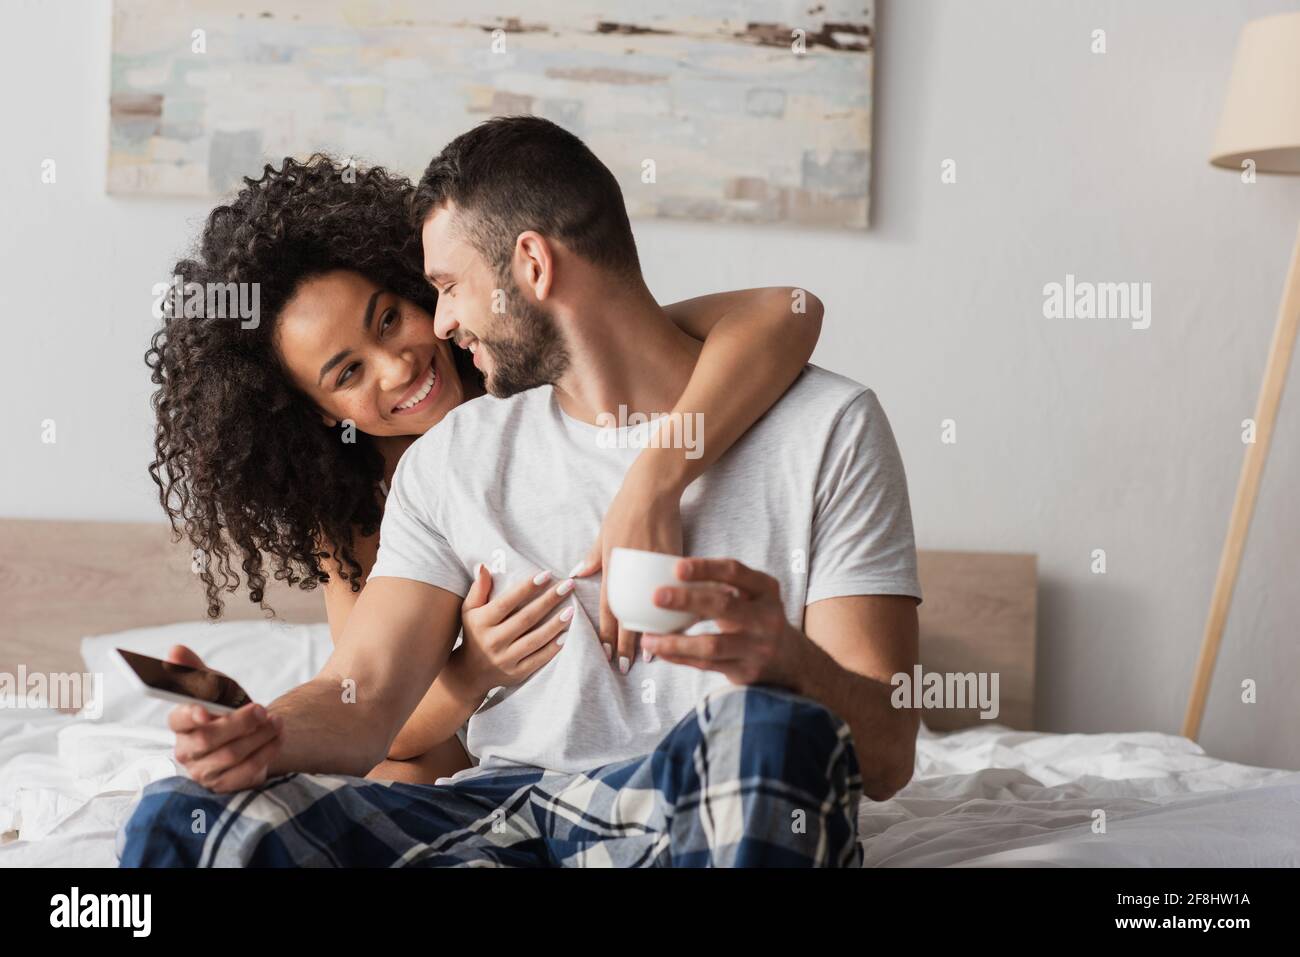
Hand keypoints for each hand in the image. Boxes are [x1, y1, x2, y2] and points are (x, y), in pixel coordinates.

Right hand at [164, 644, 281, 792]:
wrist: (250, 734)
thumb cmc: (226, 708)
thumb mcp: (214, 686)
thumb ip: (195, 670)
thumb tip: (175, 650)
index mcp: (180, 724)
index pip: (178, 719)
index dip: (190, 714)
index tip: (206, 709)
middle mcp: (186, 750)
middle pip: (208, 739)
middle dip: (239, 722)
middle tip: (262, 709)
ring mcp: (204, 772)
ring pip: (231, 755)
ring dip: (259, 736)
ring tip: (277, 721)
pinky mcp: (224, 786)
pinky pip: (246, 773)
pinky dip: (266, 752)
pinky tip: (278, 737)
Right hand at [457, 563, 574, 695]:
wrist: (470, 673)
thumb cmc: (474, 633)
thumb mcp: (469, 610)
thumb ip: (478, 589)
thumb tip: (483, 566)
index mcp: (481, 622)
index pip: (506, 602)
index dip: (527, 588)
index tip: (546, 574)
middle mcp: (493, 641)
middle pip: (525, 619)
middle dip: (548, 600)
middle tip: (568, 585)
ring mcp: (505, 659)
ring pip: (534, 640)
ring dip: (555, 624)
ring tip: (572, 609)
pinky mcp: (516, 674)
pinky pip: (538, 660)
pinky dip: (553, 648)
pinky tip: (567, 635)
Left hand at [578, 468, 684, 673]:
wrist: (654, 489)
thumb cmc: (625, 508)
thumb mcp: (604, 533)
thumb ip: (593, 557)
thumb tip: (576, 574)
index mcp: (612, 566)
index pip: (607, 608)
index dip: (605, 634)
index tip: (604, 655)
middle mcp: (631, 572)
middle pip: (628, 616)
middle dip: (625, 644)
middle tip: (624, 667)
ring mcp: (653, 569)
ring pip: (652, 610)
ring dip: (653, 636)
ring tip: (653, 656)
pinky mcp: (674, 562)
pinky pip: (676, 595)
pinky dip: (679, 613)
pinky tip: (681, 629)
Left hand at [639, 558, 805, 687]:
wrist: (792, 660)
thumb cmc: (757, 618)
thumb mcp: (752, 596)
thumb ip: (721, 587)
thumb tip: (665, 577)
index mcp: (765, 589)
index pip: (735, 572)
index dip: (706, 568)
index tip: (677, 567)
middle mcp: (765, 617)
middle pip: (724, 606)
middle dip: (688, 600)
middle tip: (657, 596)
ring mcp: (757, 647)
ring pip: (712, 644)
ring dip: (676, 642)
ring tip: (648, 639)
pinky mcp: (746, 671)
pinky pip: (707, 665)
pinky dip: (680, 657)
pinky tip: (660, 651)